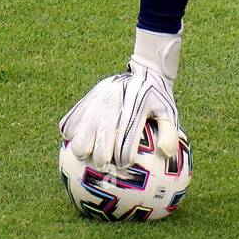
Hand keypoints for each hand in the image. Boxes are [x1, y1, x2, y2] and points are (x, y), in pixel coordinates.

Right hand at [58, 29, 181, 167]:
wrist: (145, 72)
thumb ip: (169, 133)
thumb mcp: (169, 112)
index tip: (124, 167)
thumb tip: (166, 154)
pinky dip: (70, 134)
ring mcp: (97, 99)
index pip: (126, 136)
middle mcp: (114, 101)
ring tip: (87, 156)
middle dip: (100, 156)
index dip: (123, 156)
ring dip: (82, 148)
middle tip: (103, 166)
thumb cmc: (157, 99)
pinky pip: (69, 121)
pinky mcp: (86, 99)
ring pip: (80, 131)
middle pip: (99, 136)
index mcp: (136, 106)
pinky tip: (77, 141)